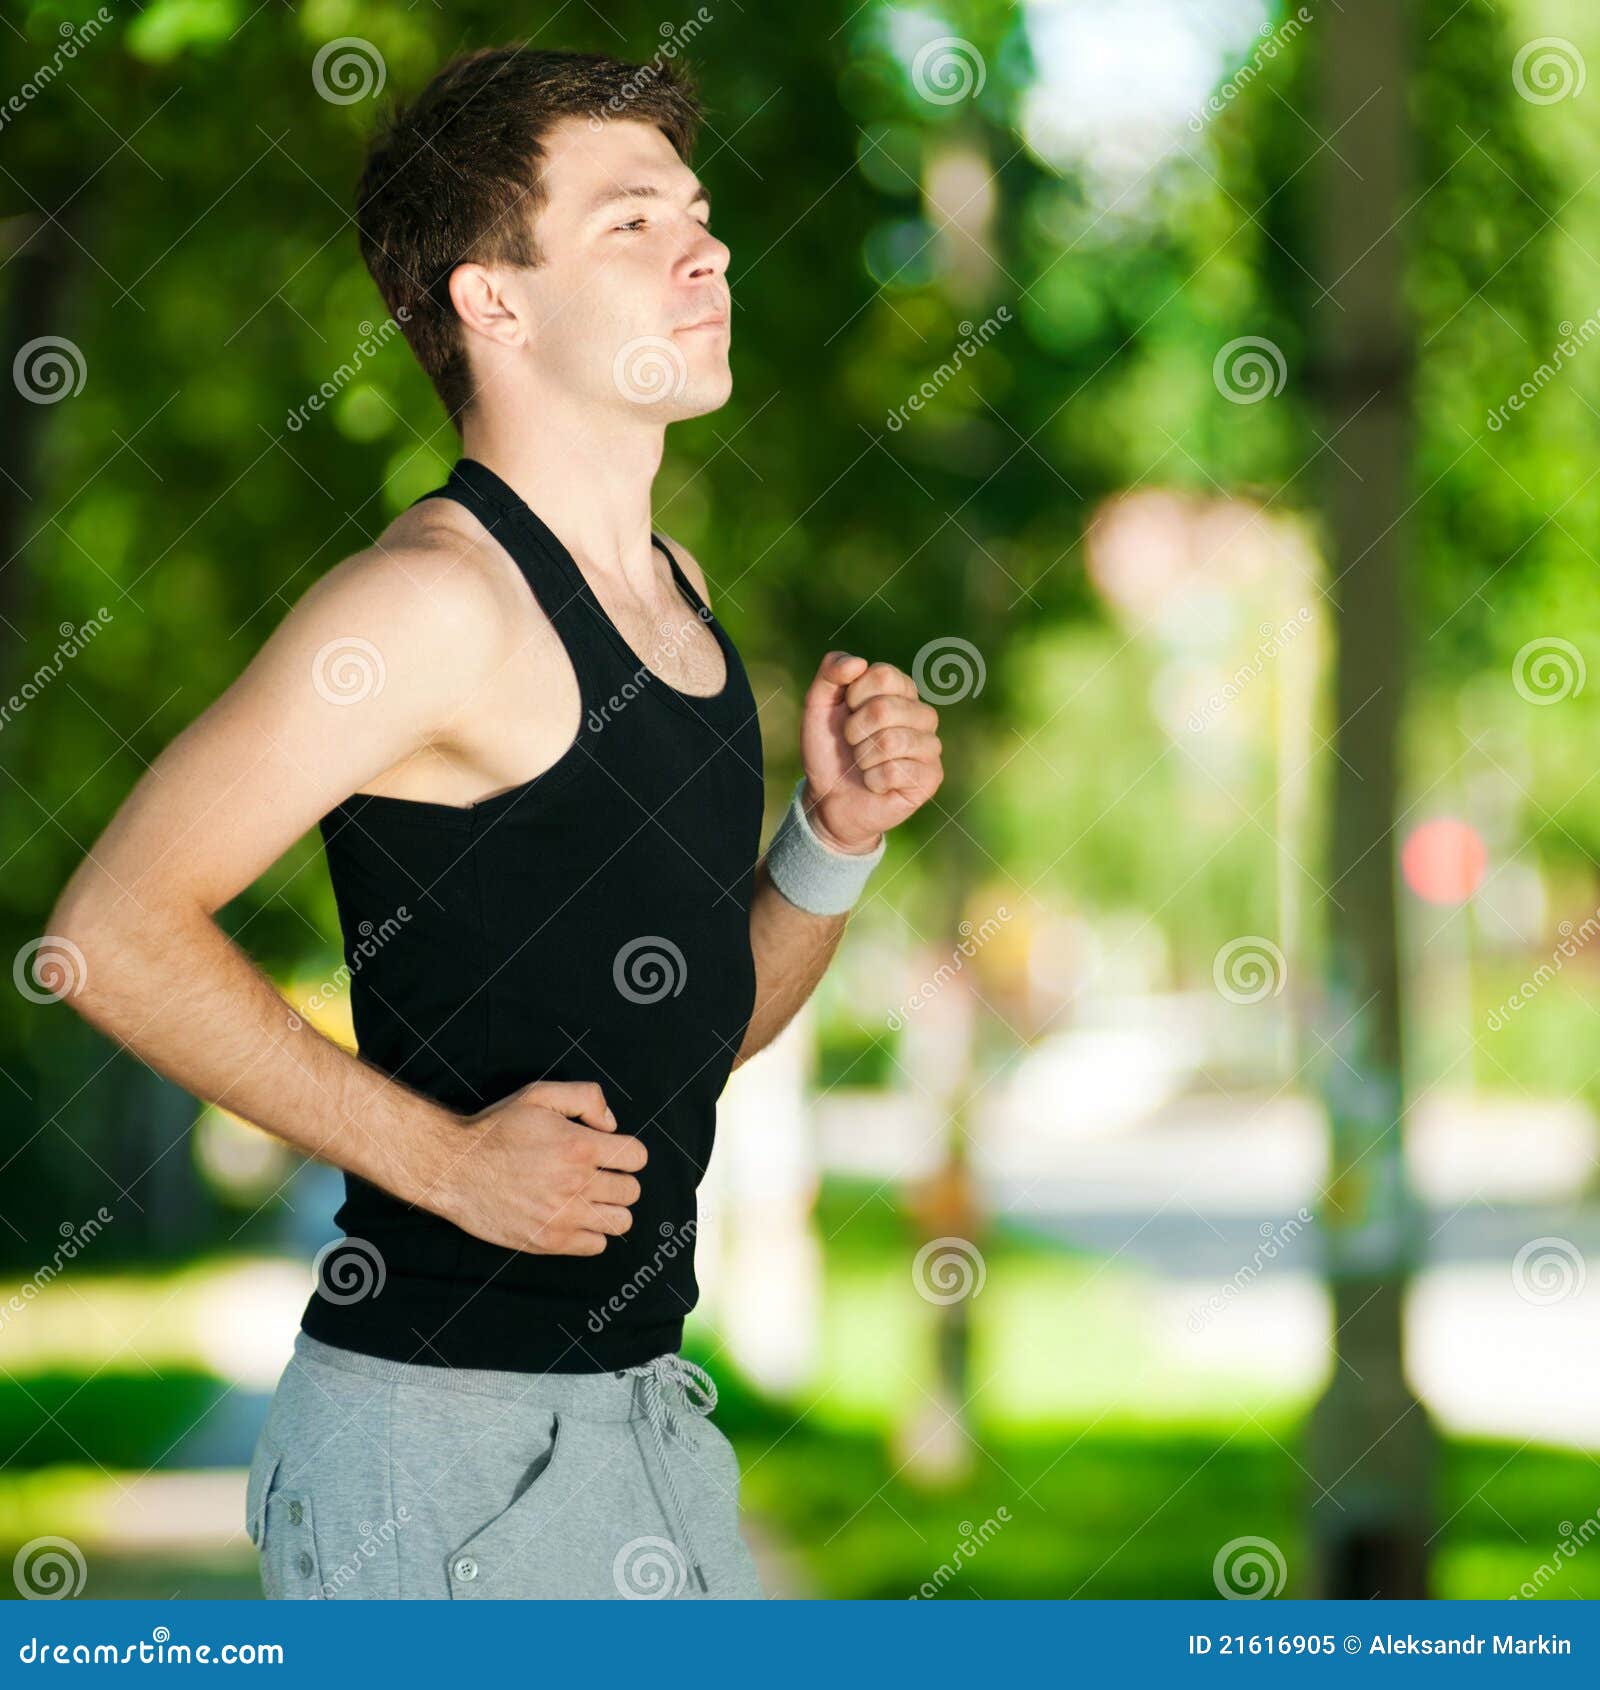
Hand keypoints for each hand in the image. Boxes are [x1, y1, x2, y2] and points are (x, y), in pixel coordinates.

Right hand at [435, 1080, 645, 1255]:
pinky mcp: (549, 1241)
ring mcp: (564, 1216)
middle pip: (632, 1191)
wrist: (455, 1168)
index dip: (626, 1153)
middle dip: (619, 1180)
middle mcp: (577, 1183)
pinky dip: (591, 1234)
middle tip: (596, 1176)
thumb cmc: (496, 1130)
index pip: (637, 1157)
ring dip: (609, 1209)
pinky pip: (597, 1245)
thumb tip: (612, 1125)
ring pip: (621, 1222)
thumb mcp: (540, 1095)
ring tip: (588, 1199)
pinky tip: (573, 1217)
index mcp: (579, 1146)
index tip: (610, 1154)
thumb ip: (586, 1098)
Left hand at [799, 652, 943, 851]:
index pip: (883, 674)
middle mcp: (922, 715)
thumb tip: (859, 662)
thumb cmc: (829, 750)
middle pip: (885, 708)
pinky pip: (897, 771)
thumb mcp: (817, 706)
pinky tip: (875, 784)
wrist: (829, 799)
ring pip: (891, 741)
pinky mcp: (931, 777)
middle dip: (855, 730)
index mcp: (901, 690)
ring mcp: (930, 746)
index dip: (855, 696)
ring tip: (864, 764)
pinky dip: (873, 780)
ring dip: (863, 757)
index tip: (848, 713)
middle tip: (853, 744)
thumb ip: (831, 673)